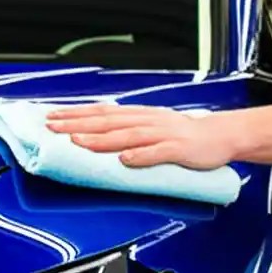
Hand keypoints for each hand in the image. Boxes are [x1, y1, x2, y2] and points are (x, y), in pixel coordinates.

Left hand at [46, 103, 234, 169]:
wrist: (220, 136)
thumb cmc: (182, 135)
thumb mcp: (150, 128)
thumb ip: (125, 130)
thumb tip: (95, 135)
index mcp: (138, 115)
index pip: (101, 111)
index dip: (75, 113)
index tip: (51, 117)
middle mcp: (147, 120)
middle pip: (107, 121)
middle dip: (78, 124)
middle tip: (52, 127)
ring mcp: (163, 134)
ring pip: (128, 135)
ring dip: (102, 139)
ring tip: (80, 142)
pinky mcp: (179, 149)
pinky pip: (159, 152)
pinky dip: (142, 156)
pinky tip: (126, 161)